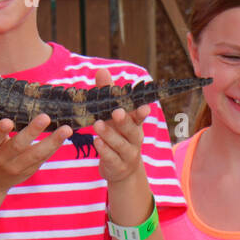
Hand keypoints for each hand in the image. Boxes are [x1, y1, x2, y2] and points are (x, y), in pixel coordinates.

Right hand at [0, 112, 71, 197]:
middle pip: (17, 145)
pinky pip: (43, 158)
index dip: (0, 130)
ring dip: (52, 142)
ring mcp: (16, 166)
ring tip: (66, 129)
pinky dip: (54, 146)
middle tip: (44, 117)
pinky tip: (65, 134)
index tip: (8, 121)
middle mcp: (2, 157)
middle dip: (31, 132)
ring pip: (35, 154)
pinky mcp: (29, 171)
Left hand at [92, 68, 150, 185]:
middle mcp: (135, 139)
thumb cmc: (116, 136)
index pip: (139, 117)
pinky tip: (96, 142)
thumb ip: (107, 95)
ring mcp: (128, 154)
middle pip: (132, 130)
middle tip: (116, 112)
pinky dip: (104, 150)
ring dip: (110, 135)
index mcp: (135, 124)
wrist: (122, 169)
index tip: (143, 107)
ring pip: (121, 144)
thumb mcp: (111, 117)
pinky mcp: (118, 166)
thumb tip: (101, 70)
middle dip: (124, 121)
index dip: (141, 112)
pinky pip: (112, 158)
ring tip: (97, 125)